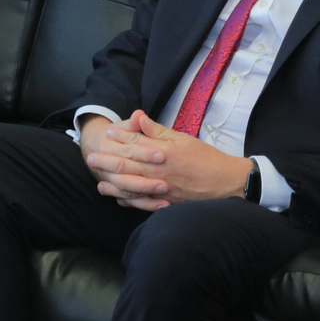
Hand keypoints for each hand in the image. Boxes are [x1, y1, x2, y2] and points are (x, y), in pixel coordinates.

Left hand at [83, 110, 253, 208]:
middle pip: (128, 165)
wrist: (228, 184)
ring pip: (132, 186)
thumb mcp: (183, 139)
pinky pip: (143, 203)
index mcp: (164, 152)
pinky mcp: (167, 202)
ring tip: (98, 180)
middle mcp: (160, 171)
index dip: (120, 138)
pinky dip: (130, 201)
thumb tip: (138, 117)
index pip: (136, 144)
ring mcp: (162, 189)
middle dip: (108, 161)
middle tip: (91, 157)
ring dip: (113, 183)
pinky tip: (118, 199)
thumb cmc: (207, 159)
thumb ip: (159, 131)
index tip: (106, 134)